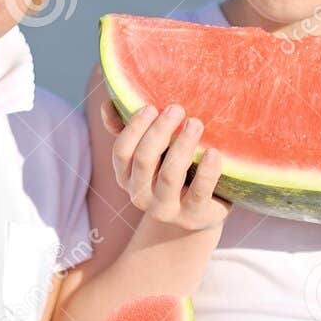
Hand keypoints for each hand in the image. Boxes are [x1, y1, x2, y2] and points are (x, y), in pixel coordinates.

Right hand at [104, 101, 230, 230]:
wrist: (198, 214)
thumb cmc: (173, 172)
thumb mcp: (151, 154)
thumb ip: (130, 131)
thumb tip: (107, 104)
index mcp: (126, 177)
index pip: (122, 151)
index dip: (134, 128)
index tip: (151, 107)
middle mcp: (141, 196)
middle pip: (144, 160)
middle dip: (160, 131)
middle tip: (177, 109)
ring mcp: (166, 209)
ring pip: (170, 175)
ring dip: (183, 145)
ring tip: (196, 123)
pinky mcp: (194, 215)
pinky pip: (199, 192)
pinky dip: (207, 171)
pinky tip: (213, 152)